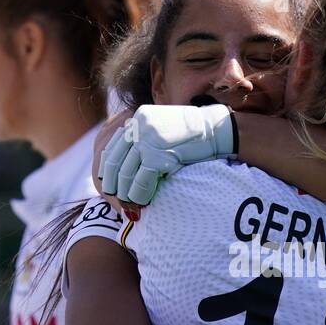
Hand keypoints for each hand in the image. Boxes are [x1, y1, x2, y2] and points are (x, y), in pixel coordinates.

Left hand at [98, 104, 235, 205]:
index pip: (113, 146)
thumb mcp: (166, 128)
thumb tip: (135, 159)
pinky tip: (142, 203)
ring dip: (126, 194)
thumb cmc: (196, 133)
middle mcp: (138, 127)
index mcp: (138, 118)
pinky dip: (139, 195)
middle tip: (116, 199)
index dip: (108, 168)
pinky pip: (140, 181)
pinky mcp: (157, 156)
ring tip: (129, 206)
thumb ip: (148, 137)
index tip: (110, 183)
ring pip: (125, 174)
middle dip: (113, 184)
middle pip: (115, 161)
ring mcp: (146, 141)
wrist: (216, 130)